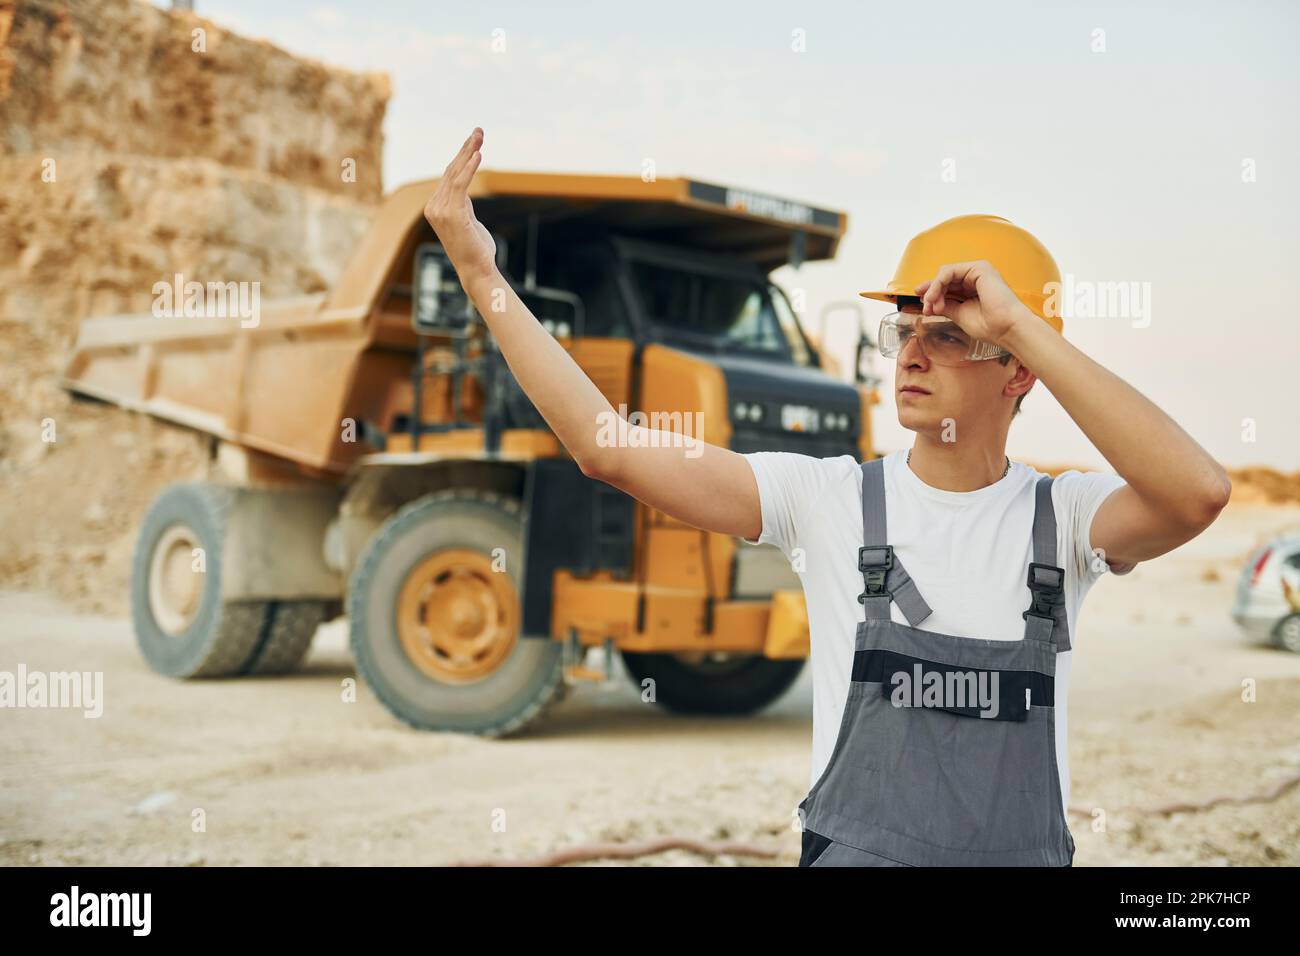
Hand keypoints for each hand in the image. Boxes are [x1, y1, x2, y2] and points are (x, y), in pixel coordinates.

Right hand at [423, 128, 497, 284]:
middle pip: (451, 170)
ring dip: (469, 152)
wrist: (476, 270)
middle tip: (479, 130)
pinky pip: (460, 185)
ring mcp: (440, 210)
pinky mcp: (451, 213)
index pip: (450, 176)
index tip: (474, 141)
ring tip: (480, 136)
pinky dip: (469, 168)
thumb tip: (464, 187)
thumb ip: (462, 203)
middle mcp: (433, 207)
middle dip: (466, 148)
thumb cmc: (476, 249)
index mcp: (435, 207)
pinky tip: (478, 155)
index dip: (463, 157)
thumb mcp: (467, 220)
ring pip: (455, 174)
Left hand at [913, 260, 1034, 345]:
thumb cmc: (990, 326)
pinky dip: (938, 284)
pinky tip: (934, 298)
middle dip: (931, 293)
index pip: (948, 286)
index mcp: (974, 288)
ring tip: (930, 306)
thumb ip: (946, 306)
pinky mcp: (978, 268)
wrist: (1008, 329)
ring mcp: (978, 271)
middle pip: (945, 279)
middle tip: (925, 308)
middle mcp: (976, 277)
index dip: (932, 293)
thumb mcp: (960, 314)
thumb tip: (930, 303)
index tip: (923, 305)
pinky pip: (949, 271)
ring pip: (945, 275)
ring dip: (933, 290)